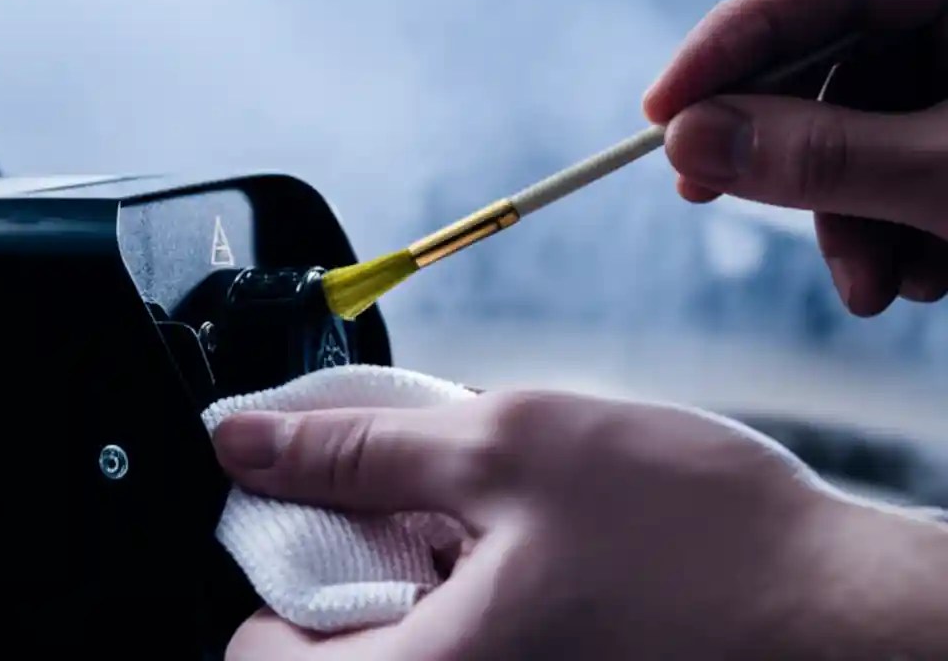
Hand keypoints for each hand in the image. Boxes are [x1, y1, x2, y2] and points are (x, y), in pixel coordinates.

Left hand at [213, 391, 947, 659]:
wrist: (837, 614)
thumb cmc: (694, 542)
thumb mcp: (503, 449)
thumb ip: (357, 448)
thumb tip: (244, 441)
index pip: (254, 654)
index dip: (265, 558)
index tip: (306, 492)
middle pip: (323, 642)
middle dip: (345, 546)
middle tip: (402, 476)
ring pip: (394, 636)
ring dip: (407, 555)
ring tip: (475, 498)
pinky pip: (458, 640)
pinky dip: (460, 577)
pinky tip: (512, 532)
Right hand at [645, 0, 947, 316]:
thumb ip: (823, 155)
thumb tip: (686, 142)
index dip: (730, 45)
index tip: (658, 114)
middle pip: (837, 59)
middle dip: (796, 160)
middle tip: (713, 200)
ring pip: (870, 121)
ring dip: (852, 215)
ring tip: (874, 290)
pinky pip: (912, 149)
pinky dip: (899, 217)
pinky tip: (921, 276)